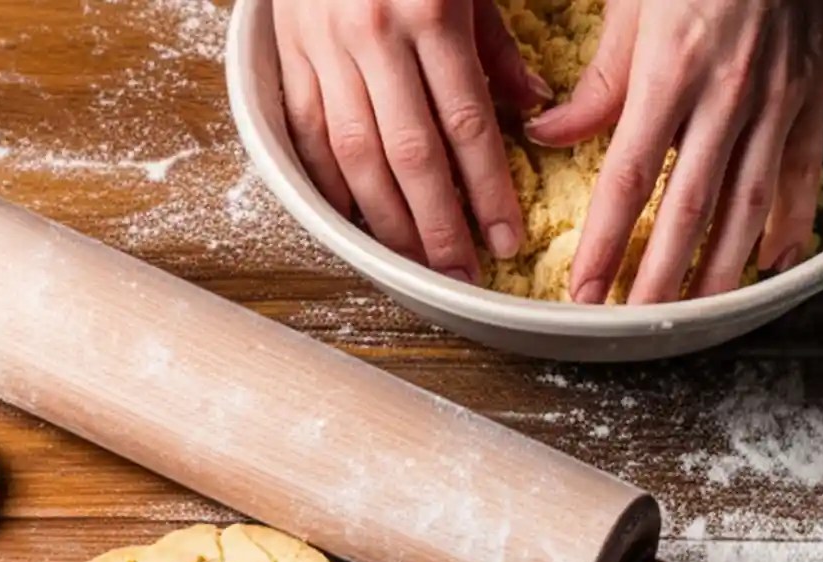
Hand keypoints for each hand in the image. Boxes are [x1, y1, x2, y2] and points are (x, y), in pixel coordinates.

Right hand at [275, 0, 550, 282]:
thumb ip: (498, 44)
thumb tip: (533, 109)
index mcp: (432, 11)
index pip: (467, 125)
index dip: (489, 192)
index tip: (509, 239)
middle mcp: (375, 36)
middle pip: (412, 155)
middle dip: (441, 226)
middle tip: (464, 274)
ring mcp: (324, 47)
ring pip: (356, 155)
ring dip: (388, 220)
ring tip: (415, 263)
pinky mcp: (289, 54)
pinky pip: (308, 133)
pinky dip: (332, 184)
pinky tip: (357, 221)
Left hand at [526, 0, 822, 303]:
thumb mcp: (628, 6)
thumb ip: (594, 83)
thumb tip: (548, 136)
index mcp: (669, 73)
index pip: (628, 180)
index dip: (605, 244)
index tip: (585, 292)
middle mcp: (727, 97)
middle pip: (689, 210)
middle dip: (659, 278)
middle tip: (635, 326)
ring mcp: (777, 101)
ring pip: (748, 205)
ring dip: (720, 269)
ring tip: (695, 314)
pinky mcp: (812, 97)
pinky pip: (804, 175)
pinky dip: (790, 224)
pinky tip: (772, 263)